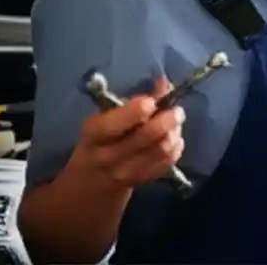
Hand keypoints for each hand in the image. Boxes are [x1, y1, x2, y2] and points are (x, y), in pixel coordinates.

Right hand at [69, 76, 185, 191]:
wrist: (89, 185)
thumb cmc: (97, 143)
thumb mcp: (104, 121)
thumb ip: (134, 102)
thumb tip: (164, 82)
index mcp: (94, 134)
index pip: (114, 124)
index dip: (136, 111)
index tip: (151, 102)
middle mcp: (108, 155)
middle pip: (145, 136)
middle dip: (167, 119)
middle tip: (177, 111)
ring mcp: (125, 172)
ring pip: (160, 150)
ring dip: (174, 133)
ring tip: (176, 124)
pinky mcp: (140, 181)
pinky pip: (165, 163)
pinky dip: (176, 148)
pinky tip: (175, 139)